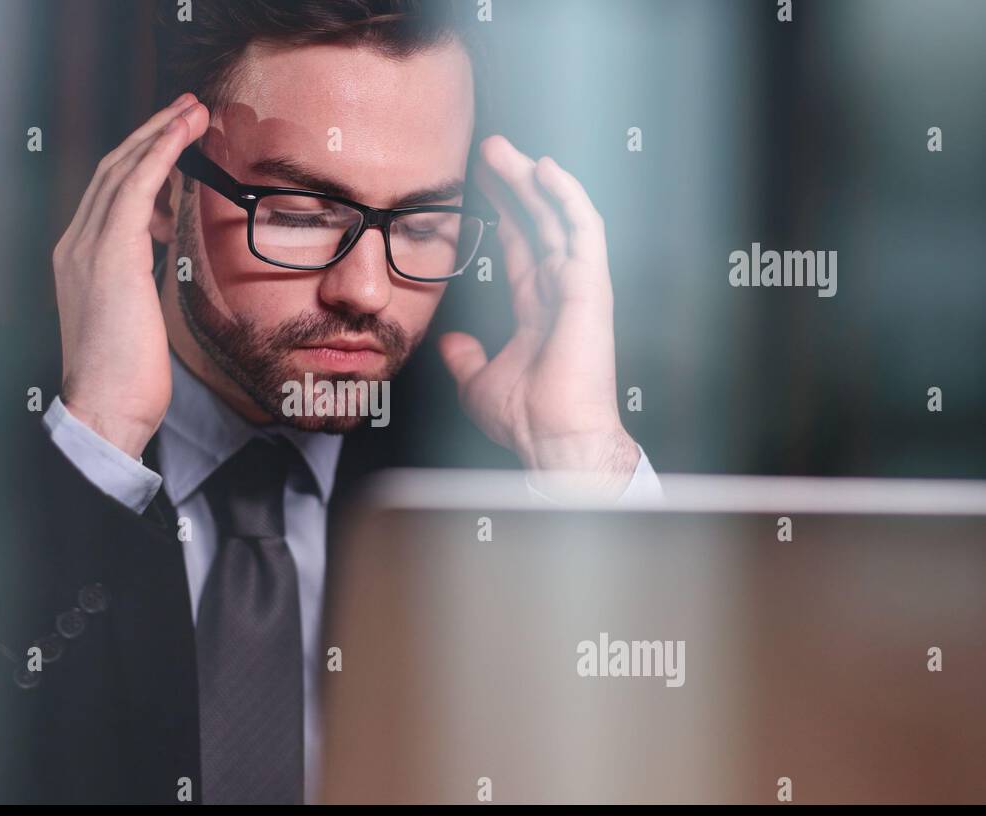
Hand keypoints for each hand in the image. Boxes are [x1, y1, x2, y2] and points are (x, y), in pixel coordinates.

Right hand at [52, 93, 207, 457]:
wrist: (106, 408)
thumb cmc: (125, 375)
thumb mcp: (135, 313)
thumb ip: (142, 273)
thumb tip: (164, 249)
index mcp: (79, 258)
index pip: (109, 193)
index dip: (142, 159)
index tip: (174, 139)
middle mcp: (75, 245)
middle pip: (111, 170)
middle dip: (150, 133)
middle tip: (187, 109)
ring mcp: (87, 248)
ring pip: (121, 170)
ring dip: (159, 134)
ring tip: (193, 113)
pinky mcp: (108, 257)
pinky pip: (133, 189)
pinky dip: (159, 155)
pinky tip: (182, 136)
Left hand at [438, 134, 639, 494]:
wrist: (554, 439)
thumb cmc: (528, 418)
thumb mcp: (479, 381)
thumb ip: (467, 358)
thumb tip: (453, 344)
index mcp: (538, 309)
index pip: (519, 246)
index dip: (502, 212)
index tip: (478, 184)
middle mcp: (560, 292)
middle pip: (537, 223)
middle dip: (514, 184)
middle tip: (489, 149)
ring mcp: (578, 286)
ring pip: (557, 217)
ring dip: (534, 180)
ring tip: (506, 150)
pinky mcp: (590, 286)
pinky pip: (582, 230)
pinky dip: (566, 197)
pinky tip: (546, 169)